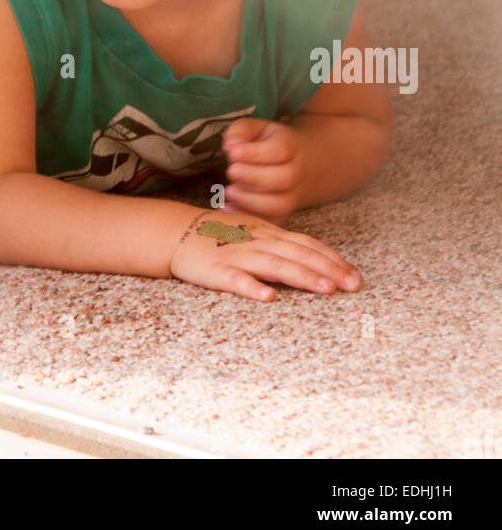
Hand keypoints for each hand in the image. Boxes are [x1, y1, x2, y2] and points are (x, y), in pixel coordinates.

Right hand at [169, 208, 361, 301]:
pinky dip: (253, 287)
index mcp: (268, 233)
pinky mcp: (217, 270)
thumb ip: (279, 243)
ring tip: (325, 288)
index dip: (332, 259)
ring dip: (302, 276)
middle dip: (328, 269)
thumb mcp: (253, 232)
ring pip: (275, 265)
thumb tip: (312, 258)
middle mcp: (258, 241)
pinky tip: (268, 298)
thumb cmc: (218, 234)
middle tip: (352, 286)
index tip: (354, 276)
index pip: (307, 245)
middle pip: (298, 254)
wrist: (175, 231)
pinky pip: (237, 279)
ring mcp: (238, 255)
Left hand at [220, 117, 306, 220]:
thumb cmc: (269, 144)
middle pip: (285, 178)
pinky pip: (270, 222)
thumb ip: (242, 131)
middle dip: (255, 177)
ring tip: (228, 193)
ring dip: (252, 202)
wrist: (302, 164)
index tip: (232, 153)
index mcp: (291, 146)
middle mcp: (296, 172)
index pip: (280, 149)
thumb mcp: (258, 129)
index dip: (255, 153)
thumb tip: (230, 145)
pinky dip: (249, 219)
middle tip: (231, 171)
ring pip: (281, 205)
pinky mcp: (282, 214)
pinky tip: (227, 210)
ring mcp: (292, 196)